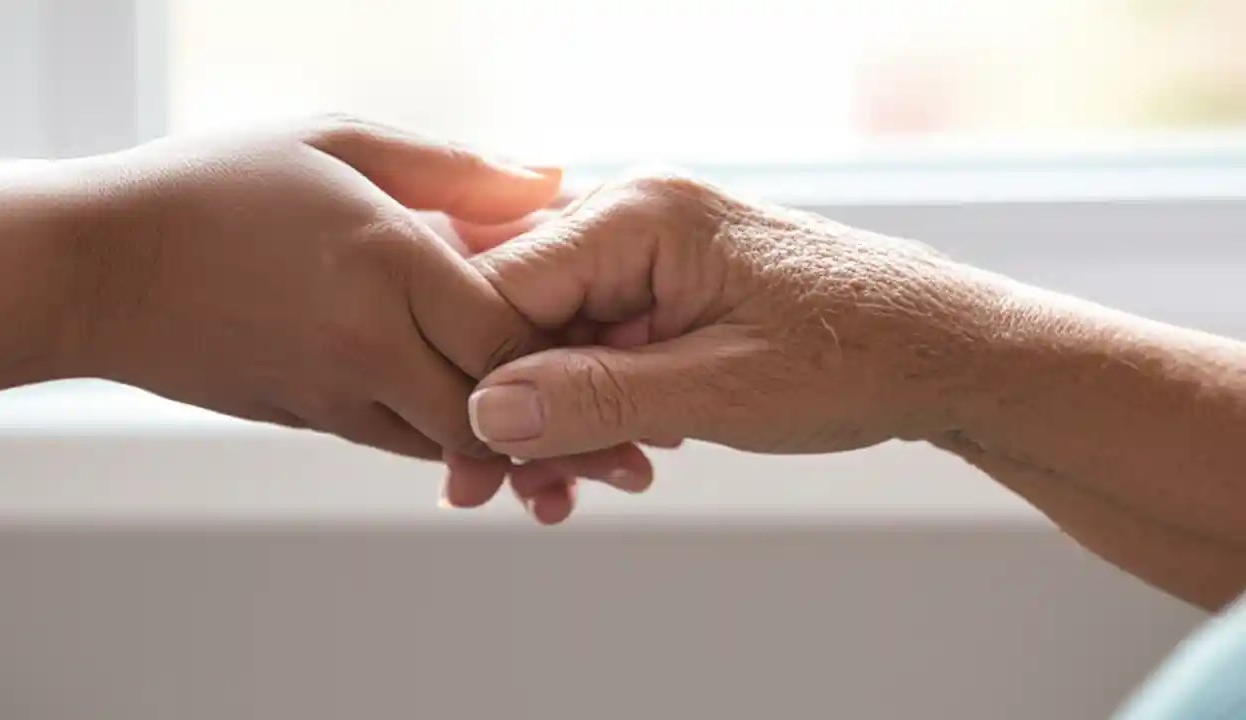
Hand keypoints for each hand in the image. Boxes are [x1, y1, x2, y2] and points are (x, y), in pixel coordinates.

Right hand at [64, 116, 560, 458]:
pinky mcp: (314, 421)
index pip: (516, 329)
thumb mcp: (338, 142)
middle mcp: (369, 344)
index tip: (590, 310)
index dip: (565, 331)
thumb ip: (456, 170)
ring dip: (503, 422)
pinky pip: (404, 441)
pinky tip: (459, 388)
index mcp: (387, 261)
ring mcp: (337, 394)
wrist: (97, 268)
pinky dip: (443, 427)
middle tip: (592, 376)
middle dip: (551, 396)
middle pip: (500, 404)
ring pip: (457, 439)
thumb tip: (552, 180)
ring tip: (544, 391)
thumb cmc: (216, 188)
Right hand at [469, 170, 999, 459]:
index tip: (471, 468)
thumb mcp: (720, 390)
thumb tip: (489, 413)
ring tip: (559, 496)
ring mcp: (652, 255)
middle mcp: (636, 219)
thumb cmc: (859, 353)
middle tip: (502, 494)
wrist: (947, 353)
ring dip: (551, 423)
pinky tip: (604, 467)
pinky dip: (593, 411)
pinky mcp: (669, 292)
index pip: (505, 289)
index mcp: (640, 214)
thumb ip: (596, 399)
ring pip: (554, 342)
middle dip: (511, 413)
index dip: (479, 384)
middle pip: (522, 317)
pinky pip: (599, 350)